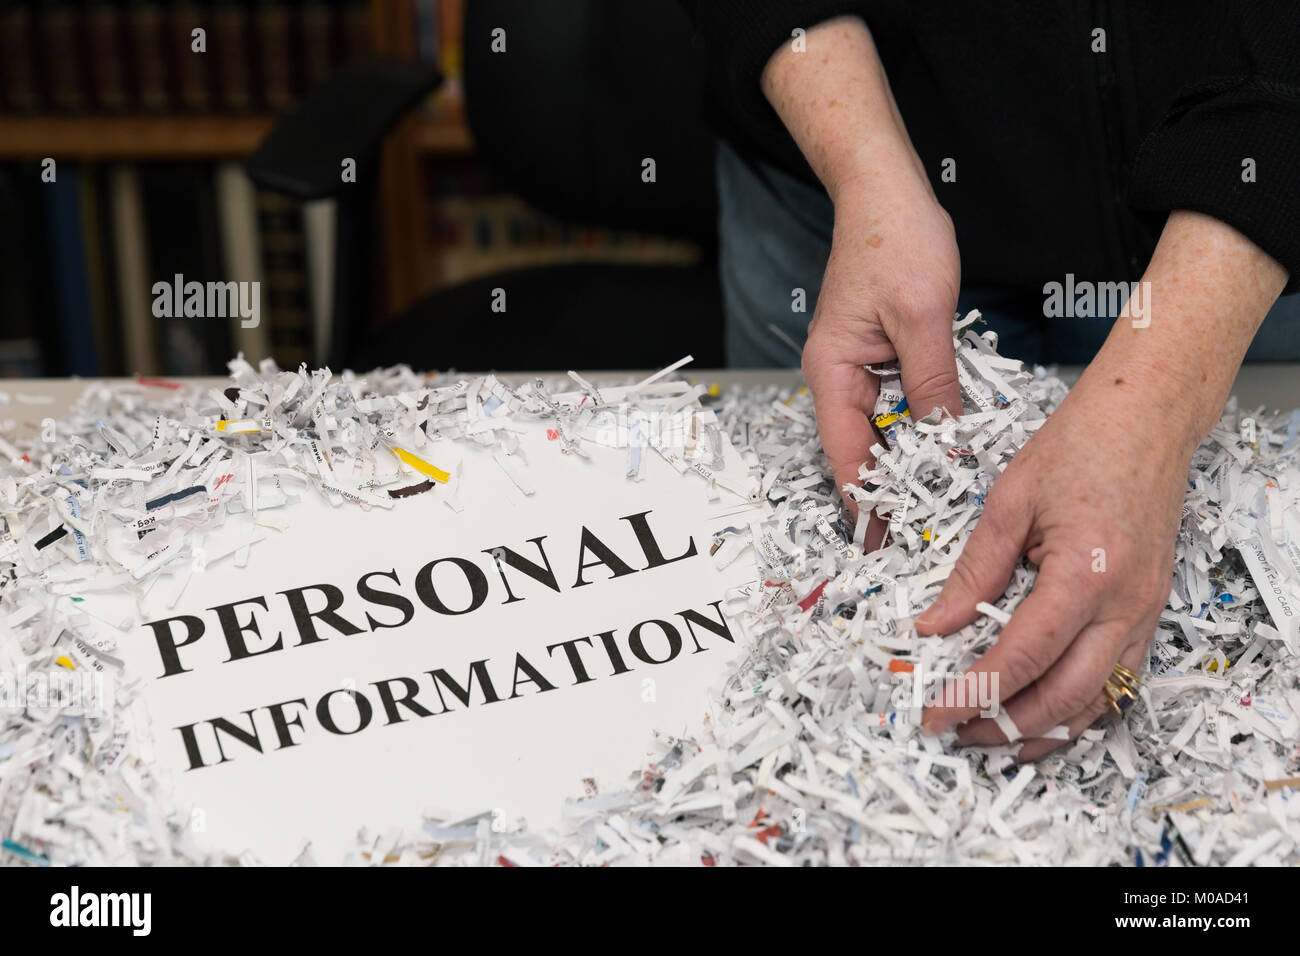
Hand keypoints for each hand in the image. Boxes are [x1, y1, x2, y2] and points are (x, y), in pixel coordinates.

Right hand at [758, 14, 963, 517]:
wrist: (884, 188)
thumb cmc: (893, 238)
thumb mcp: (923, 317)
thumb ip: (933, 384)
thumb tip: (944, 444)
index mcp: (832, 371)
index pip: (845, 453)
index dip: (865, 500)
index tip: (885, 541)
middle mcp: (837, 375)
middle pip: (861, 448)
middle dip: (891, 489)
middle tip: (923, 532)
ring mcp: (858, 366)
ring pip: (884, 429)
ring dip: (911, 461)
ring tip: (941, 500)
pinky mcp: (880, 354)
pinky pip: (900, 403)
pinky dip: (922, 426)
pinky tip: (947, 446)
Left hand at [914, 362, 1191, 757]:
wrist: (1146, 419)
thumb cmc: (1081, 446)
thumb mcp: (1007, 504)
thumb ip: (972, 573)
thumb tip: (934, 626)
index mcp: (1084, 574)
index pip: (1022, 657)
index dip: (975, 692)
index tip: (937, 713)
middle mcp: (1124, 605)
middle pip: (1064, 695)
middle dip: (1005, 724)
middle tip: (958, 733)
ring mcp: (1144, 612)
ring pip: (1099, 701)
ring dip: (1045, 729)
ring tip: (994, 737)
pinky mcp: (1149, 611)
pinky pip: (1118, 680)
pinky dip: (1079, 708)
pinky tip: (1043, 714)